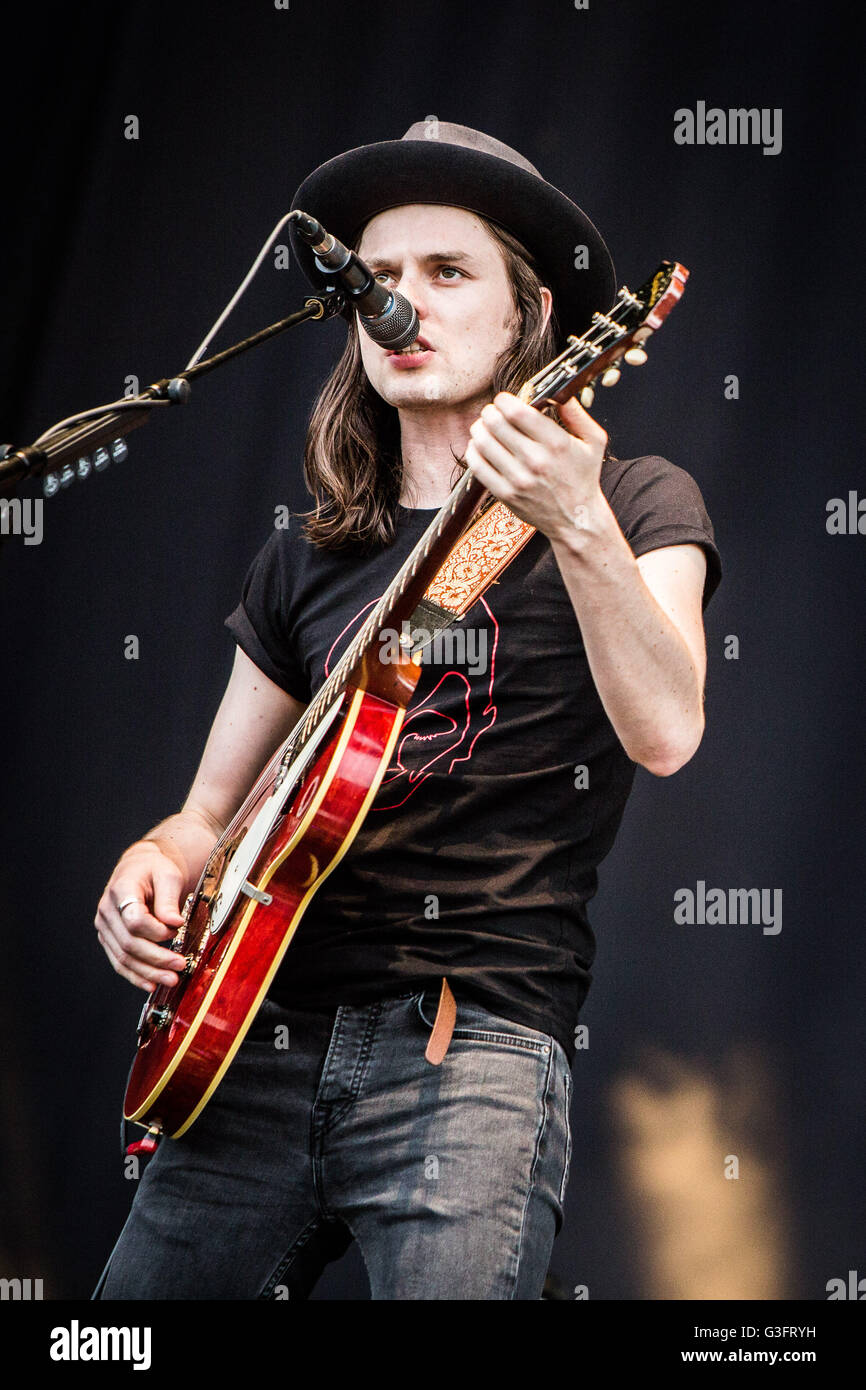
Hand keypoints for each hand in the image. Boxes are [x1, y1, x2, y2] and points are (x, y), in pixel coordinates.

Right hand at [94, 840, 188, 991]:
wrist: (139, 868)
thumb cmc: (154, 869)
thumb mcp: (168, 874)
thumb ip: (169, 899)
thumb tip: (174, 923)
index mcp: (122, 890)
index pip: (134, 919)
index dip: (157, 931)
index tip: (177, 930)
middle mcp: (108, 910)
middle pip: (129, 943)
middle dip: (157, 958)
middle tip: (180, 965)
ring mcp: (105, 926)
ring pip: (123, 957)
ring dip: (148, 972)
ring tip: (170, 979)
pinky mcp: (109, 938)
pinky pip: (119, 962)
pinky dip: (135, 975)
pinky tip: (151, 984)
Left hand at [464, 391, 608, 541]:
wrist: (576, 518)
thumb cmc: (584, 476)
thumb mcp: (593, 441)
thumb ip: (576, 412)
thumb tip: (559, 389)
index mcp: (557, 443)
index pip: (516, 411)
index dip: (504, 400)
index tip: (504, 400)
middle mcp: (536, 461)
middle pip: (495, 423)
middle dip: (489, 412)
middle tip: (492, 412)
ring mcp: (518, 480)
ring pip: (482, 443)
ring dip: (478, 429)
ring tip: (483, 427)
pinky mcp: (506, 495)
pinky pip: (478, 466)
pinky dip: (473, 451)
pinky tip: (479, 446)